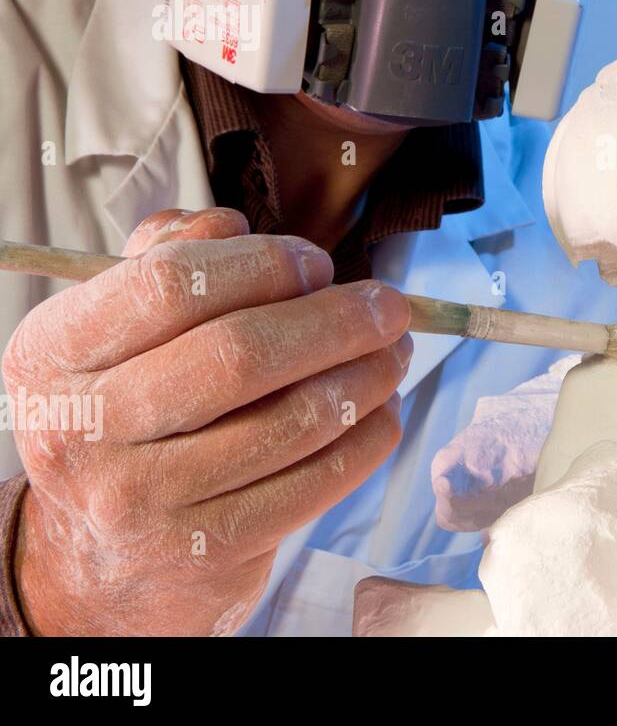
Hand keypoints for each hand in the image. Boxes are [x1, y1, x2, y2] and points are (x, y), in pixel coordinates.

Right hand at [3, 207, 411, 635]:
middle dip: (337, 320)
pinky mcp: (205, 552)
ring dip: (368, 376)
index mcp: (53, 353)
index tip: (318, 263)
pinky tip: (382, 411)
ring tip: (396, 352)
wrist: (94, 558)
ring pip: (294, 420)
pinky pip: (316, 482)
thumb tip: (234, 225)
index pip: (168, 286)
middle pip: (241, 354)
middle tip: (389, 306)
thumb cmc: (123, 415)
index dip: (262, 264)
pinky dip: (368, 438)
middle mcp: (85, 430)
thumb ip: (164, 261)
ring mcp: (143, 500)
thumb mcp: (111, 333)